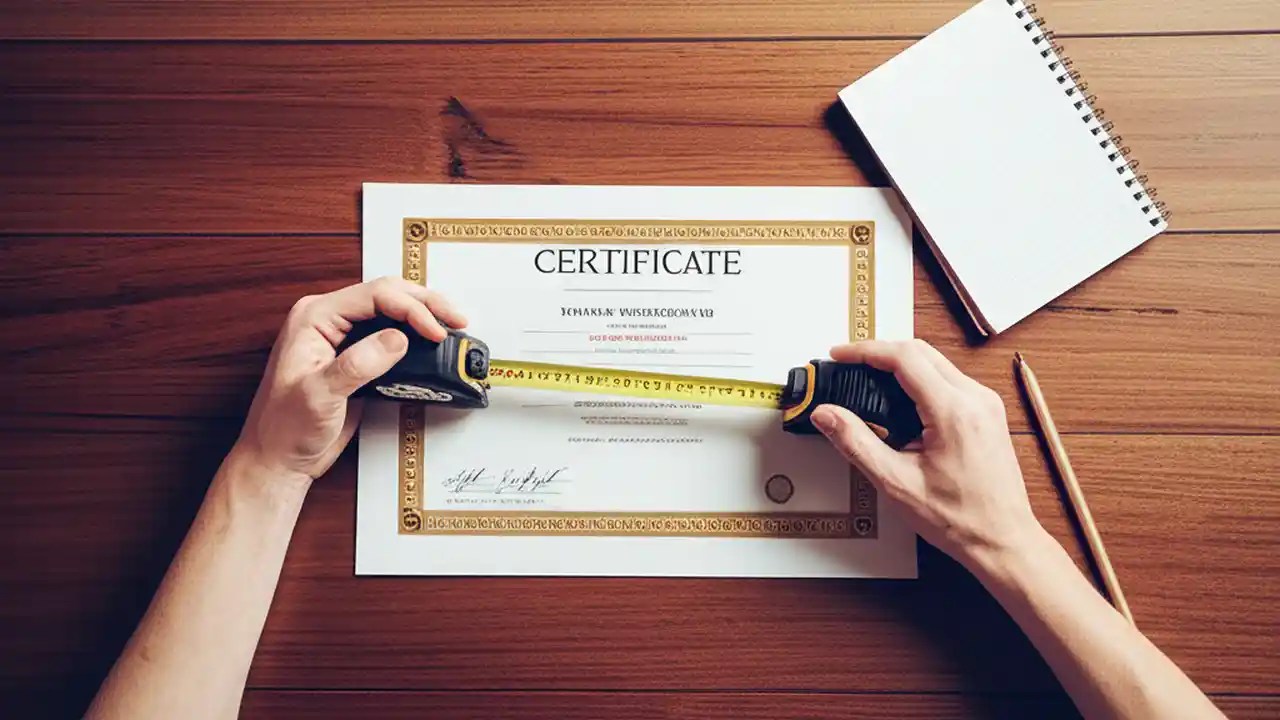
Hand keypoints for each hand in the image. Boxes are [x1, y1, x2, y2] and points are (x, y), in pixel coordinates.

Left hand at [232, 277, 466, 485]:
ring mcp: (342, 338)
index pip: (374, 295)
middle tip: (456, 319)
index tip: (435, 331)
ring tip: (451, 325)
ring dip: (423, 315)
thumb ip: (358, 364)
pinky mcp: (354, 358)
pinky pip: (390, 334)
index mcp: (313, 317)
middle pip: (386, 295)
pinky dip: (415, 336)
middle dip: (425, 303)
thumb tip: (397, 339)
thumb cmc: (284, 429)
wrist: (279, 460)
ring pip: (391, 311)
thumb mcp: (319, 396)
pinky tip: (432, 342)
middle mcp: (328, 321)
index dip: (411, 308)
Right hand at [810, 340, 1041, 568]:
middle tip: (847, 365)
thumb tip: (827, 414)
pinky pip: (949, 380)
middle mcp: (975, 399)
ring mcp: (985, 404)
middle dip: (879, 353)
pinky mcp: (987, 413)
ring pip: (936, 362)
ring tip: (867, 381)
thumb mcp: (895, 482)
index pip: (904, 357)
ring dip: (900, 364)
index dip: (865, 351)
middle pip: (920, 352)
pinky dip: (919, 379)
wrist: (1002, 540)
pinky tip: (899, 400)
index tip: (839, 355)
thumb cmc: (960, 519)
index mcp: (954, 411)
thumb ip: (855, 442)